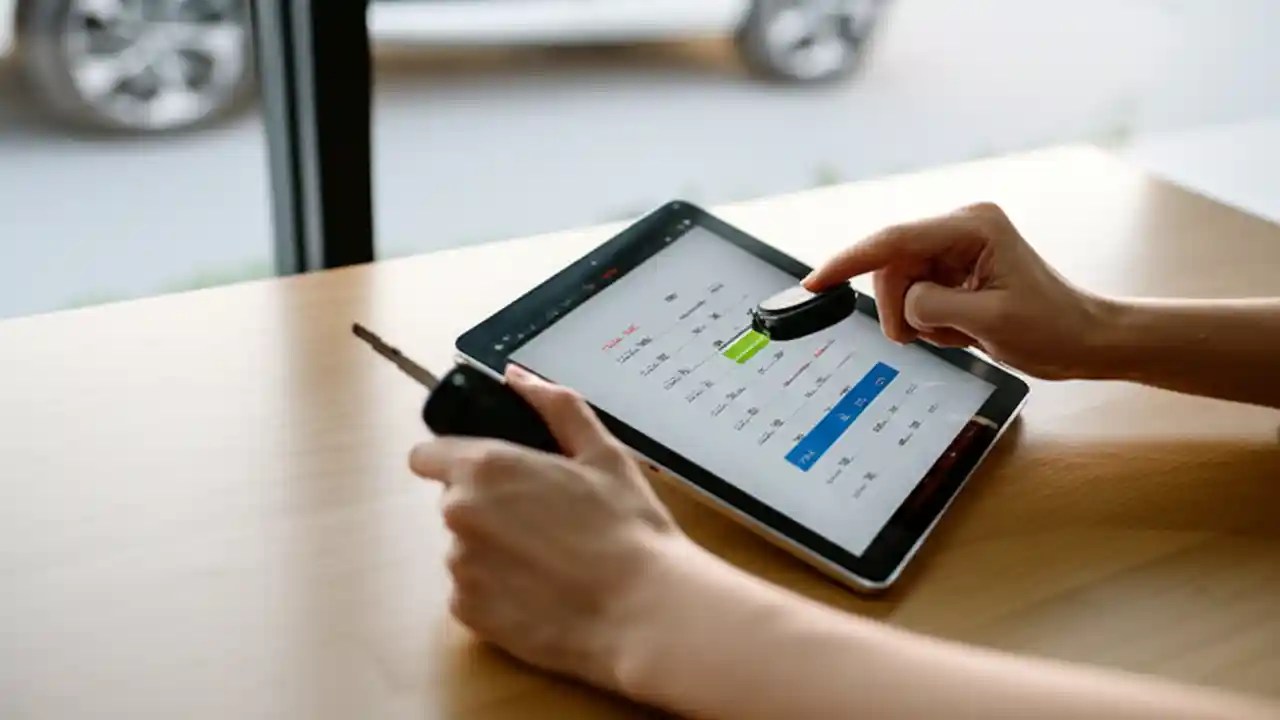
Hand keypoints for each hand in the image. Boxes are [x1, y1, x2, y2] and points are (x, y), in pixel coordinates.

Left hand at [409, 365, 683, 688]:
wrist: (642, 611)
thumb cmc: (627, 527)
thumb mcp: (602, 452)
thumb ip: (555, 407)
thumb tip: (518, 377)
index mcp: (484, 467)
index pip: (427, 456)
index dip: (456, 462)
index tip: (493, 477)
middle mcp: (458, 515)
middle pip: (455, 504)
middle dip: (489, 509)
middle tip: (546, 523)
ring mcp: (459, 568)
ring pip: (466, 550)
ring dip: (495, 552)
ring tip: (551, 563)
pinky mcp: (468, 613)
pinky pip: (473, 594)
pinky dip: (499, 593)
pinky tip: (543, 594)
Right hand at [804, 202, 1111, 379]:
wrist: (1086, 339)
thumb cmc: (1052, 328)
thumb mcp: (988, 323)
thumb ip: (932, 306)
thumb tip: (903, 301)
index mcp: (973, 226)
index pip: (894, 240)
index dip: (849, 261)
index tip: (816, 282)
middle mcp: (962, 227)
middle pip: (893, 265)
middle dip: (896, 307)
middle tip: (915, 340)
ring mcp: (958, 246)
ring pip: (901, 282)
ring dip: (915, 317)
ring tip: (952, 336)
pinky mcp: (957, 267)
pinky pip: (917, 292)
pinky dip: (927, 319)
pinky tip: (958, 330)